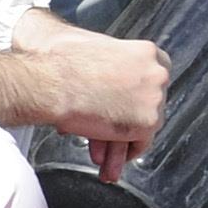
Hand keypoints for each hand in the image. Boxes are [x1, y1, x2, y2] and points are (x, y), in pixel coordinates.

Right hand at [0, 8, 170, 169]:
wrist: (52, 80)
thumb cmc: (62, 63)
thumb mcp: (95, 51)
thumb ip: (112, 68)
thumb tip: (109, 83)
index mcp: (146, 52)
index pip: (151, 79)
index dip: (134, 96)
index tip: (126, 106)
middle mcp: (156, 73)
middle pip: (148, 104)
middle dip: (126, 119)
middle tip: (109, 129)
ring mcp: (155, 98)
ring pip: (145, 126)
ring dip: (122, 140)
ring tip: (106, 154)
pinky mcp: (147, 122)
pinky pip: (140, 144)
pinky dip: (124, 152)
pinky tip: (108, 155)